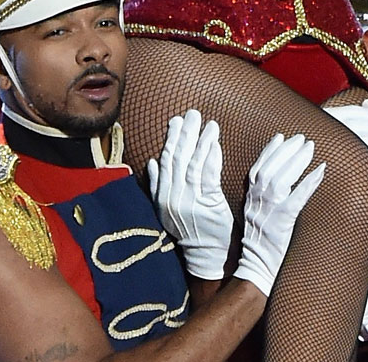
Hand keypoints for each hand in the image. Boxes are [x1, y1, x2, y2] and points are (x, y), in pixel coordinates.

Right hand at [146, 109, 233, 280]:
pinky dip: (211, 157)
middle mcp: (172, 198)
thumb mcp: (169, 208)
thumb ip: (159, 185)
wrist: (205, 254)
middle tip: (192, 114)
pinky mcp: (207, 205)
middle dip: (185, 134)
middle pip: (176, 160)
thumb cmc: (191, 228)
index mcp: (161, 197)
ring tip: (208, 124)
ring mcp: (189, 202)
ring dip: (200, 142)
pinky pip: (208, 176)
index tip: (175, 121)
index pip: (164, 163)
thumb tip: (152, 162)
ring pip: (192, 165)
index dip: (170, 140)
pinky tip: (215, 144)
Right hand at [232, 133, 325, 296]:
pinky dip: (309, 182)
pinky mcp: (283, 222)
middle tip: (301, 138)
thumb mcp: (256, 217)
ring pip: (281, 179)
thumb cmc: (261, 244)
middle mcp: (257, 203)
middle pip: (269, 169)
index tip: (280, 136)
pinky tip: (321, 170)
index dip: (269, 151)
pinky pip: (297, 198)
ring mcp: (269, 212)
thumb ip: (263, 199)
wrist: (257, 270)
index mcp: (249, 201)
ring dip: (297, 160)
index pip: (257, 169)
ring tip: (310, 147)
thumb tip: (280, 182)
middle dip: (286, 150)